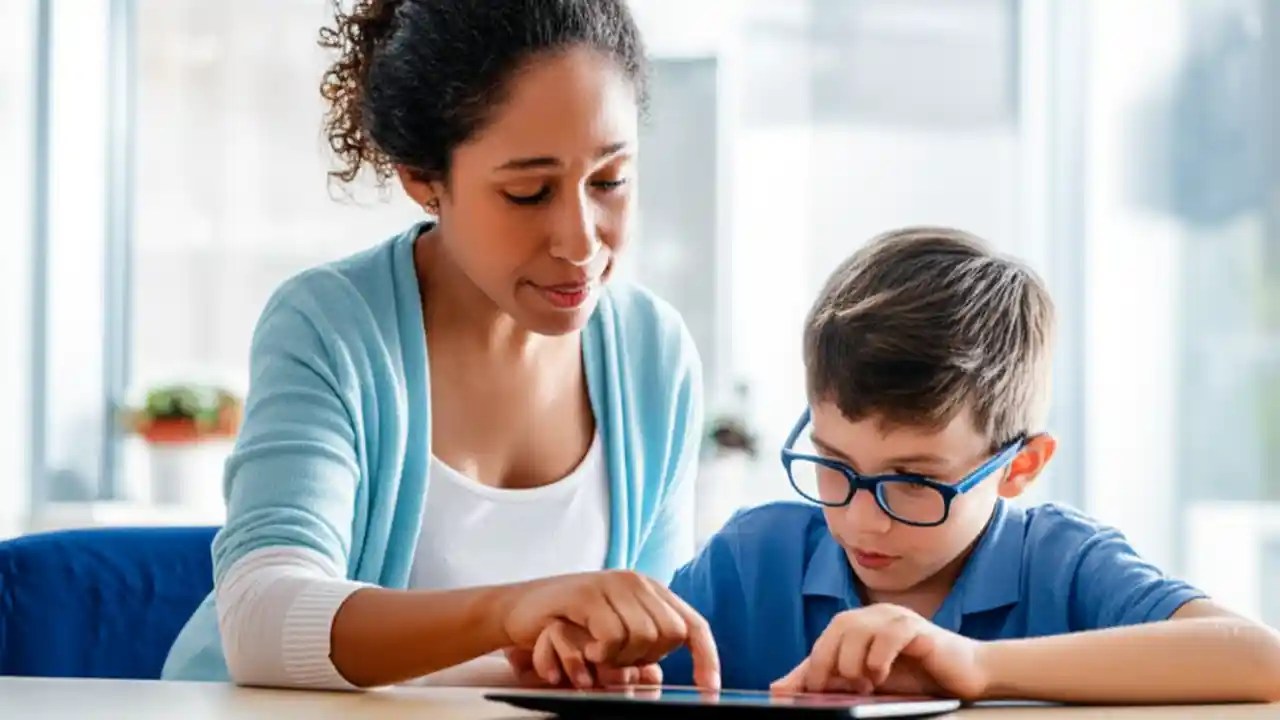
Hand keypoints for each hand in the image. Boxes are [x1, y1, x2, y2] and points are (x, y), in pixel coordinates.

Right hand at [499, 570, 719, 688]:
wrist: (520, 608)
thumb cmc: (569, 624)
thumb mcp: (614, 631)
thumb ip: (643, 641)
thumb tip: (663, 674)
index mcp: (650, 591)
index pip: (693, 625)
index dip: (706, 659)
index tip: (708, 691)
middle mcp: (637, 582)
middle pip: (670, 635)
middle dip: (647, 659)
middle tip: (616, 661)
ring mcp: (612, 584)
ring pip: (644, 636)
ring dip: (620, 658)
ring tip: (597, 654)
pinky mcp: (588, 593)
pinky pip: (613, 635)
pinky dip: (602, 652)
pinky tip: (586, 649)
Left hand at [770, 604, 986, 699]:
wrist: (965, 676)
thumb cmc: (916, 679)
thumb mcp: (865, 684)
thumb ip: (826, 683)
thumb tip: (778, 689)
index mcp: (858, 626)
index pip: (822, 642)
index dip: (810, 669)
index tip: (803, 696)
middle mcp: (874, 615)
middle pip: (836, 629)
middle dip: (827, 663)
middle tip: (834, 690)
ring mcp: (895, 618)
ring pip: (856, 629)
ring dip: (853, 662)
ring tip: (865, 684)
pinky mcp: (917, 627)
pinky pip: (888, 634)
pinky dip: (878, 657)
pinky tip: (882, 674)